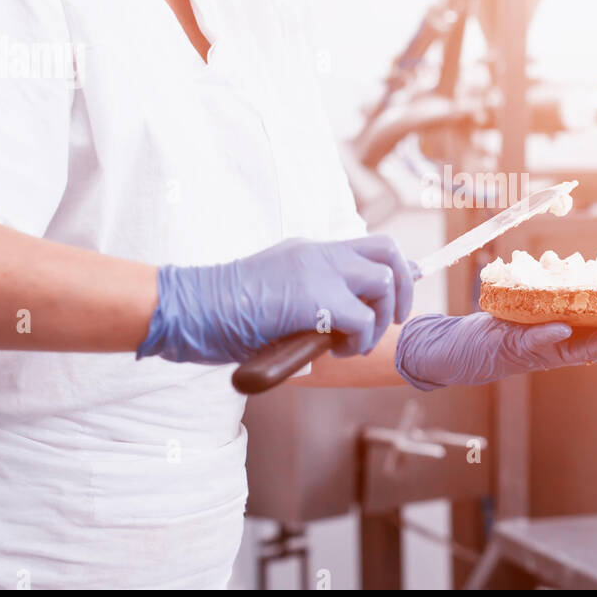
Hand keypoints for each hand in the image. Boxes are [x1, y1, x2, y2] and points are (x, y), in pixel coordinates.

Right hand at [138, 236, 413, 363]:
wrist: (189, 306)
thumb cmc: (220, 311)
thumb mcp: (273, 294)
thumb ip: (306, 298)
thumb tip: (332, 327)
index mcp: (309, 251)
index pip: (368, 245)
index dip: (394, 267)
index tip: (407, 283)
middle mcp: (319, 253)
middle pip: (388, 253)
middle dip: (401, 289)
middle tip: (389, 321)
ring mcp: (317, 270)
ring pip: (382, 281)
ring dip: (378, 319)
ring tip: (353, 343)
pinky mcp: (313, 297)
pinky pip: (361, 319)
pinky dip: (359, 340)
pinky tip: (336, 351)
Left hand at [394, 312, 596, 390]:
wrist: (463, 349)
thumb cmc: (509, 323)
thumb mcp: (549, 304)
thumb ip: (575, 292)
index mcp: (584, 338)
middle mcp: (572, 350)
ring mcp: (546, 352)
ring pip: (586, 351)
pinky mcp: (515, 348)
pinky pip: (534, 343)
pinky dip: (548, 336)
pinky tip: (561, 329)